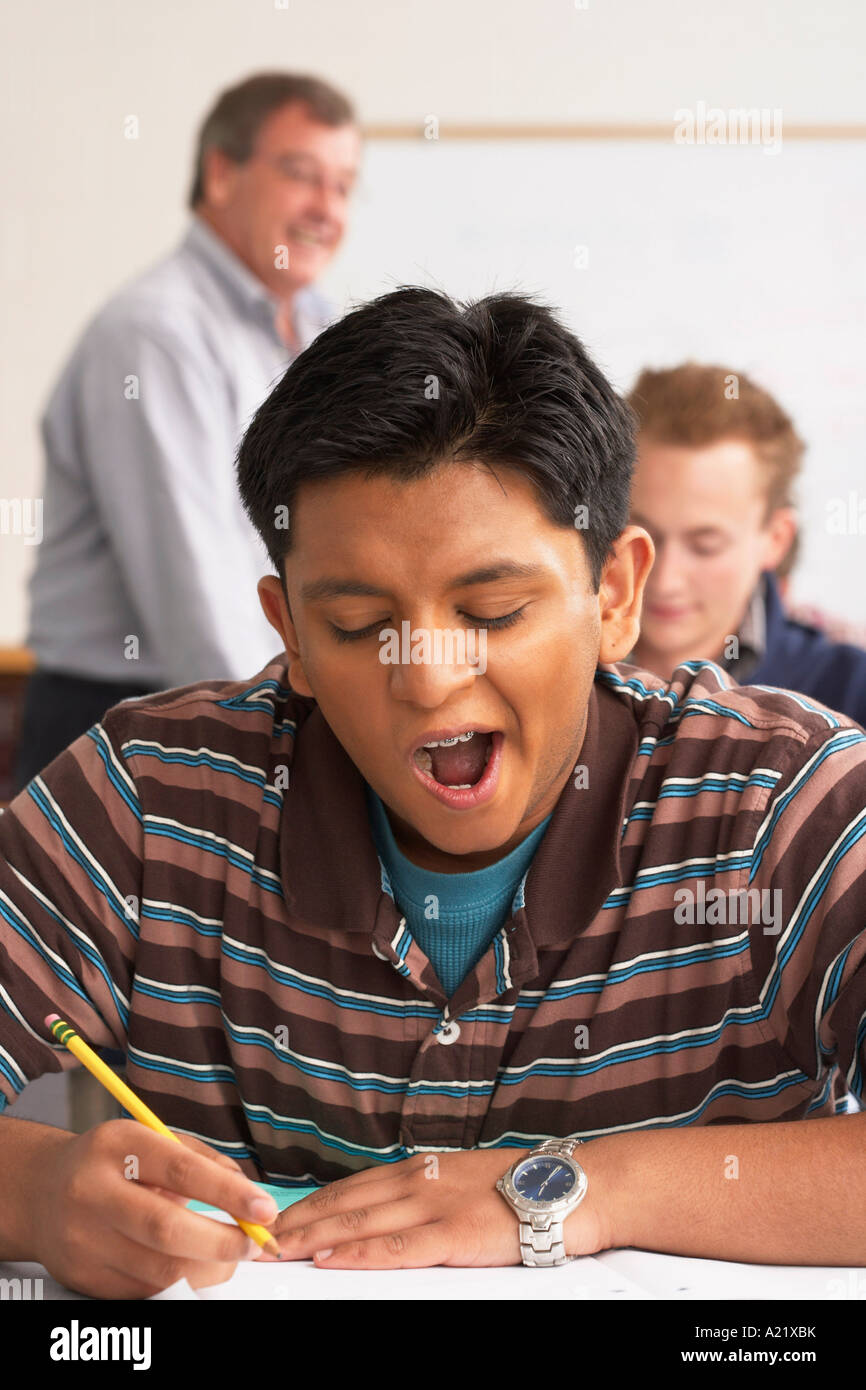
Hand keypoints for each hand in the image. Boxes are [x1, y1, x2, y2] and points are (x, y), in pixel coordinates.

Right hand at [30, 1120, 278, 1297]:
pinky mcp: (84, 1276)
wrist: (42, 1191)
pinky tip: (193, 1266)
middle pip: (166, 1230)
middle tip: (254, 1242)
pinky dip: (178, 1283)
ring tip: (229, 1257)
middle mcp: (93, 1192)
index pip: (180, 1170)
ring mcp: (83, 1239)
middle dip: (222, 1242)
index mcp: (116, 1145)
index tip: (264, 1208)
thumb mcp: (151, 1139)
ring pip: (158, 1270)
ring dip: (208, 1270)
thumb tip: (249, 1193)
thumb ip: (201, 1160)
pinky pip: (143, 1290)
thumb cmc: (112, 1162)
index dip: (228, 1192)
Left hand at [259, 1148, 610, 1268]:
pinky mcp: (453, 1235)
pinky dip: (358, 1252)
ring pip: (359, 1221)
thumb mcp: (463, 1181)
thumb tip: (388, 1208)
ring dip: (314, 1236)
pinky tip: (331, 1258)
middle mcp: (418, 1182)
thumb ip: (425, 1192)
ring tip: (277, 1248)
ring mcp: (434, 1207)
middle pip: (344, 1201)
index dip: (311, 1204)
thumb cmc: (521, 1189)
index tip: (277, 1217)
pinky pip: (396, 1246)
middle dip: (298, 1221)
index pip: (351, 1186)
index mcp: (420, 1169)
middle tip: (257, 1234)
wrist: (570, 1188)